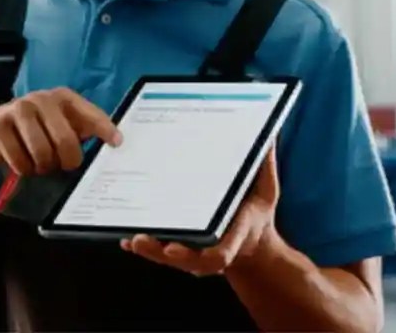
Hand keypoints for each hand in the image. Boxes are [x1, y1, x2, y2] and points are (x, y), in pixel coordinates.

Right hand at [0, 87, 121, 175]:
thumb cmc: (39, 128)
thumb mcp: (62, 124)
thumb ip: (85, 129)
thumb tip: (116, 142)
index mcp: (64, 97)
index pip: (89, 113)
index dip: (104, 128)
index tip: (117, 142)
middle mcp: (42, 99)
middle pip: (65, 140)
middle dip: (68, 160)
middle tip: (66, 165)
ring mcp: (18, 110)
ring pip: (41, 153)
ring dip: (44, 167)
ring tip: (42, 164)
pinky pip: (19, 160)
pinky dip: (24, 169)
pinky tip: (24, 163)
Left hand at [122, 146, 280, 276]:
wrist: (253, 248)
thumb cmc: (257, 216)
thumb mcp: (268, 192)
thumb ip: (264, 167)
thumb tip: (266, 135)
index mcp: (237, 235)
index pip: (221, 251)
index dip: (202, 253)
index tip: (175, 248)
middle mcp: (215, 249)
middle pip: (189, 260)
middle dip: (163, 252)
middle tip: (141, 240)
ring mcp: (198, 255)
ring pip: (172, 259)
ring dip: (151, 250)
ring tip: (133, 239)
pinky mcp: (185, 252)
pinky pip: (162, 252)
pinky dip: (146, 248)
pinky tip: (127, 238)